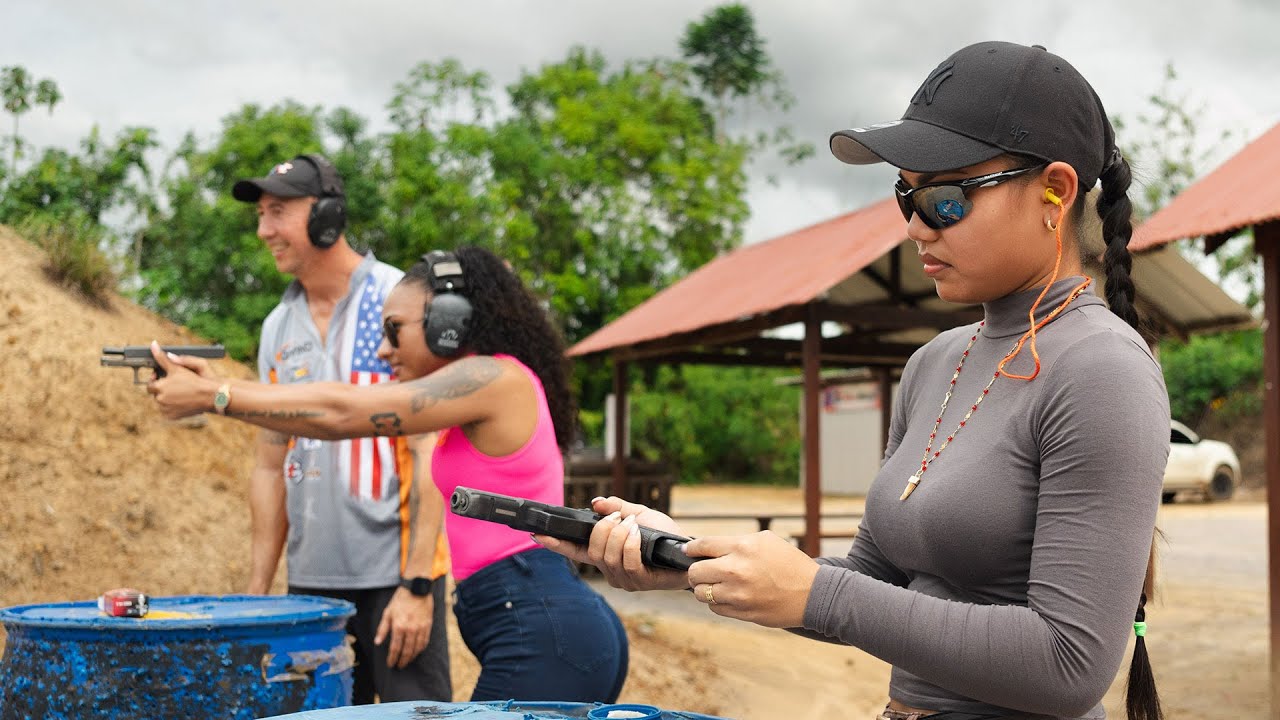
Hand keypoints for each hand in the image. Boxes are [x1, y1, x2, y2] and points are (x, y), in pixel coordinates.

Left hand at [146, 341, 219, 418]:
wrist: (210, 396)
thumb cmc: (195, 380)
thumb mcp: (178, 367)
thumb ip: (162, 358)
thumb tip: (153, 344)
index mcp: (159, 387)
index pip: (150, 385)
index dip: (156, 381)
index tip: (164, 379)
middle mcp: (160, 400)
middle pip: (156, 395)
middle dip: (163, 390)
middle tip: (175, 386)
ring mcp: (166, 410)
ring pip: (162, 404)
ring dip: (167, 399)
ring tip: (180, 394)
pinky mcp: (172, 417)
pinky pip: (167, 412)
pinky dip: (173, 408)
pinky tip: (182, 402)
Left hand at [375, 587, 433, 668]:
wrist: (417, 589)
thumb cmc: (400, 600)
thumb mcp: (387, 612)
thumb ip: (382, 629)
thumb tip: (377, 642)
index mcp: (398, 626)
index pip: (395, 648)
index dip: (392, 658)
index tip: (390, 664)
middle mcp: (410, 629)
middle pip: (406, 651)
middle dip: (402, 661)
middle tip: (399, 666)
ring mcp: (420, 628)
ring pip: (417, 648)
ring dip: (411, 657)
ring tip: (407, 661)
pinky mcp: (428, 625)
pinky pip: (425, 641)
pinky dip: (420, 649)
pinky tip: (417, 652)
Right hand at [533, 496, 689, 591]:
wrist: (689, 552)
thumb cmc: (664, 535)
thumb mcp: (639, 514)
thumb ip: (617, 508)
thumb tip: (595, 504)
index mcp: (605, 555)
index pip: (574, 551)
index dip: (555, 544)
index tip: (537, 533)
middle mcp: (610, 571)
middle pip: (592, 551)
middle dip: (602, 530)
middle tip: (618, 517)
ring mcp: (624, 579)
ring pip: (608, 557)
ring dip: (619, 535)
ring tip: (632, 523)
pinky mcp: (641, 582)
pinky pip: (627, 562)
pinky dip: (630, 543)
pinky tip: (637, 533)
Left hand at [685, 531, 819, 628]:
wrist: (813, 593)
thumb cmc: (789, 563)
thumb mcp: (765, 541)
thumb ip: (736, 542)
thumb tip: (708, 548)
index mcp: (742, 547)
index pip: (702, 546)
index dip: (691, 549)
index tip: (688, 551)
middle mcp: (736, 570)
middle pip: (695, 572)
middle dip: (696, 571)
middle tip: (703, 571)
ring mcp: (738, 594)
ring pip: (701, 593)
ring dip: (705, 589)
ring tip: (716, 585)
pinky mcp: (742, 612)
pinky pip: (715, 608)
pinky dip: (717, 602)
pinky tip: (729, 596)